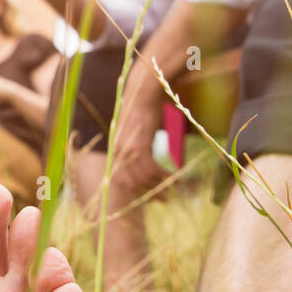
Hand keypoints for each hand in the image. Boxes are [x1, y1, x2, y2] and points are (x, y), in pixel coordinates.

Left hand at [111, 71, 166, 197]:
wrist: (142, 92)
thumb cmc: (143, 110)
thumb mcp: (137, 132)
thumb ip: (138, 147)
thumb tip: (146, 158)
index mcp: (117, 150)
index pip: (122, 180)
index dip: (136, 191)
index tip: (149, 196)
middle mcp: (119, 152)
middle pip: (132, 183)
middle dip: (149, 194)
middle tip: (164, 199)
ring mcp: (128, 149)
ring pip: (143, 179)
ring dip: (160, 187)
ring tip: (173, 190)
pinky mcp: (140, 145)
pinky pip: (152, 169)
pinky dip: (164, 176)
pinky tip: (174, 177)